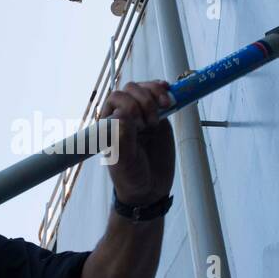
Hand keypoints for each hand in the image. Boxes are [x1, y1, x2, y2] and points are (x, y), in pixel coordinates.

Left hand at [99, 79, 175, 206]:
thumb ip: (122, 138)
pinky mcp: (158, 117)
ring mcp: (141, 115)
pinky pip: (159, 96)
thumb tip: (122, 113)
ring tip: (164, 108)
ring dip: (155, 93)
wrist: (150, 187)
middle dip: (144, 101)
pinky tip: (169, 95)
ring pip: (144, 89)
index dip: (129, 105)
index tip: (139, 125)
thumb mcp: (123, 161)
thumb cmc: (130, 176)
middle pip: (131, 90)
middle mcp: (123, 116)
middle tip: (150, 125)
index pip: (116, 99)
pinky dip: (164, 92)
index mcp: (109, 124)